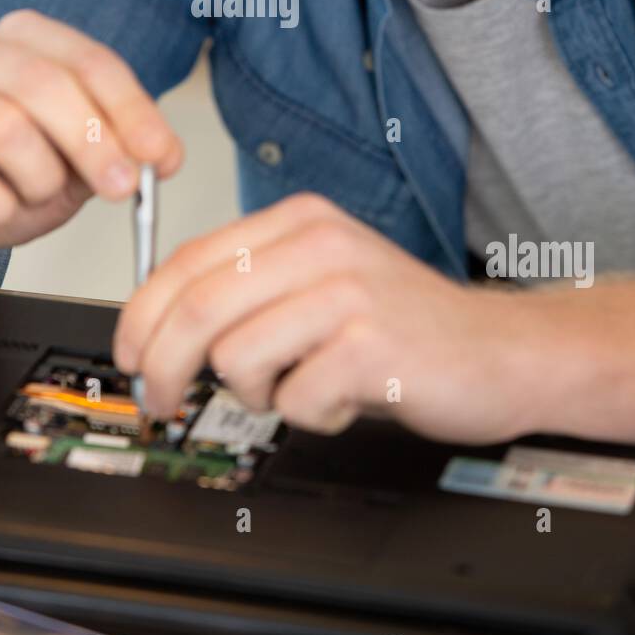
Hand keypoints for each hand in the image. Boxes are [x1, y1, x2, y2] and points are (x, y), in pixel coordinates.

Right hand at [0, 9, 181, 278]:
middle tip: (120, 187)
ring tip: (33, 198)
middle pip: (46, 83)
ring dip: (40, 180)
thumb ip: (117, 151)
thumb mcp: (74, 164)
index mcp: (21, 41)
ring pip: (7, 127)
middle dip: (95, 142)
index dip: (132, 110)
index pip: (89, 61)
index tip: (162, 156)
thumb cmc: (1, 179)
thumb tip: (161, 156)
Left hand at [113, 192, 531, 443]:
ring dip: (258, 393)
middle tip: (160, 401)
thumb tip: (159, 327)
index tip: (130, 355)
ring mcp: (348, 291)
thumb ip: (252, 288)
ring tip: (305, 385)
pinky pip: (294, 398)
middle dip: (163, 366)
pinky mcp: (371, 344)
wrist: (504, 352)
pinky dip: (310, 414)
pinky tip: (347, 397)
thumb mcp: (322, 280)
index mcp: (300, 221)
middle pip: (197, 307)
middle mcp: (321, 244)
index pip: (187, 260)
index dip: (142, 315)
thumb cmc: (406, 323)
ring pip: (238, 356)